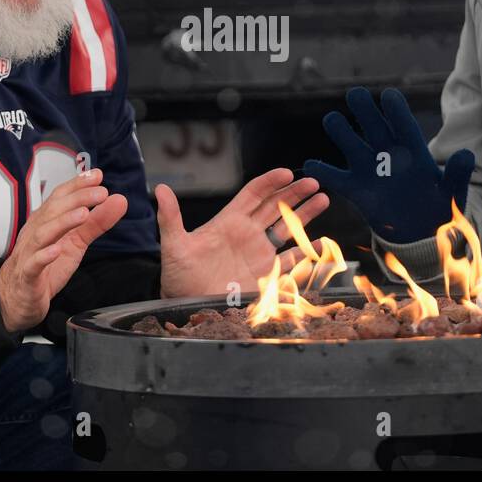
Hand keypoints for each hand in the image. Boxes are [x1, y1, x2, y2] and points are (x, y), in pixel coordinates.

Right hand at [0, 168, 127, 332]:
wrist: (19, 296)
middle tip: (101, 193)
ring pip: (43, 234)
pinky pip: (34, 264)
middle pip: (54, 210)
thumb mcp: (77, 241)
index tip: (98, 175)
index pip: (60, 197)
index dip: (77, 184)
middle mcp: (36, 232)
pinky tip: (57, 251)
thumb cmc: (47, 264)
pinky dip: (44, 256)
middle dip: (78, 198)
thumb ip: (97, 221)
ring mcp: (29, 253)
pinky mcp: (27, 275)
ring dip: (63, 222)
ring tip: (84, 214)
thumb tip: (120, 199)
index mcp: (47, 220)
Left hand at [156, 168, 328, 297]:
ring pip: (286, 228)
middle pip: (275, 206)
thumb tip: (159, 189)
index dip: (270, 182)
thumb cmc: (178, 277)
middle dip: (294, 193)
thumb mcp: (173, 245)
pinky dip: (306, 251)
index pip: (254, 194)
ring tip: (323, 199)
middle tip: (313, 182)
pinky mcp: (265, 275)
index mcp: (229, 222)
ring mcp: (258, 254)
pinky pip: (290, 260)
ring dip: (304, 214)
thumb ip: (170, 217)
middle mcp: (247, 234)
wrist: (187, 308)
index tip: (286, 173)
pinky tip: (319, 242)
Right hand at [303, 87, 474, 243]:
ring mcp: (370, 169)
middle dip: (365, 110)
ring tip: (333, 121)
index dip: (396, 110)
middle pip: (373, 126)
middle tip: (356, 95)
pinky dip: (323, 171)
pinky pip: (336, 177)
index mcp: (413, 150)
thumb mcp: (453, 194)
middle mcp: (388, 154)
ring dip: (341, 132)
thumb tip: (466, 154)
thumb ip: (457, 174)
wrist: (422, 235)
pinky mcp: (356, 189)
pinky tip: (312, 165)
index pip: (403, 125)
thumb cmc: (439, 209)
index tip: (389, 96)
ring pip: (351, 144)